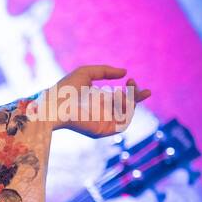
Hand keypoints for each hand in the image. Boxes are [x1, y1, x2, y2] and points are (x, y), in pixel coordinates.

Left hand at [34, 65, 151, 137]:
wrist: (55, 104)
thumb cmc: (65, 88)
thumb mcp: (87, 73)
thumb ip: (106, 71)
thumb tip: (125, 72)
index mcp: (98, 100)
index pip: (120, 97)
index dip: (130, 90)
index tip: (131, 79)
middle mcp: (101, 112)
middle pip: (127, 107)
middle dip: (136, 98)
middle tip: (145, 91)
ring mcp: (102, 122)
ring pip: (127, 115)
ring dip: (130, 103)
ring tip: (123, 93)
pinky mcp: (102, 130)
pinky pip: (122, 124)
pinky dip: (125, 111)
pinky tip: (120, 99)